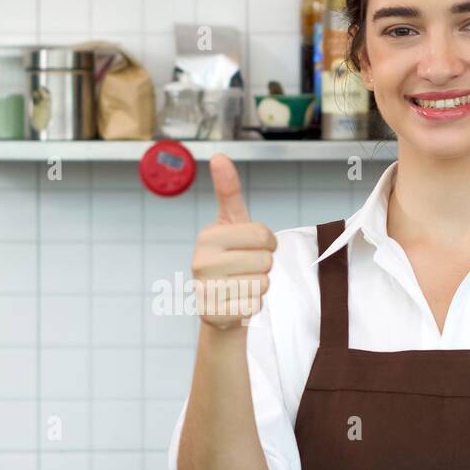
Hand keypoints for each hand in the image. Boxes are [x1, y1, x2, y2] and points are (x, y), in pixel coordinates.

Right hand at [191, 153, 277, 330]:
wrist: (220, 306)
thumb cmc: (231, 259)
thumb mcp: (231, 224)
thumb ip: (228, 191)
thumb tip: (219, 155)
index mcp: (208, 236)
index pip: (262, 234)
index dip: (268, 242)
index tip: (255, 247)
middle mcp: (201, 261)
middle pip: (264, 260)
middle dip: (264, 266)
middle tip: (247, 270)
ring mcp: (205, 289)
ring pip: (262, 284)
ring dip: (259, 287)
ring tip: (242, 286)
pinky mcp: (213, 314)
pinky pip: (254, 306)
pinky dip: (252, 306)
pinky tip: (237, 303)